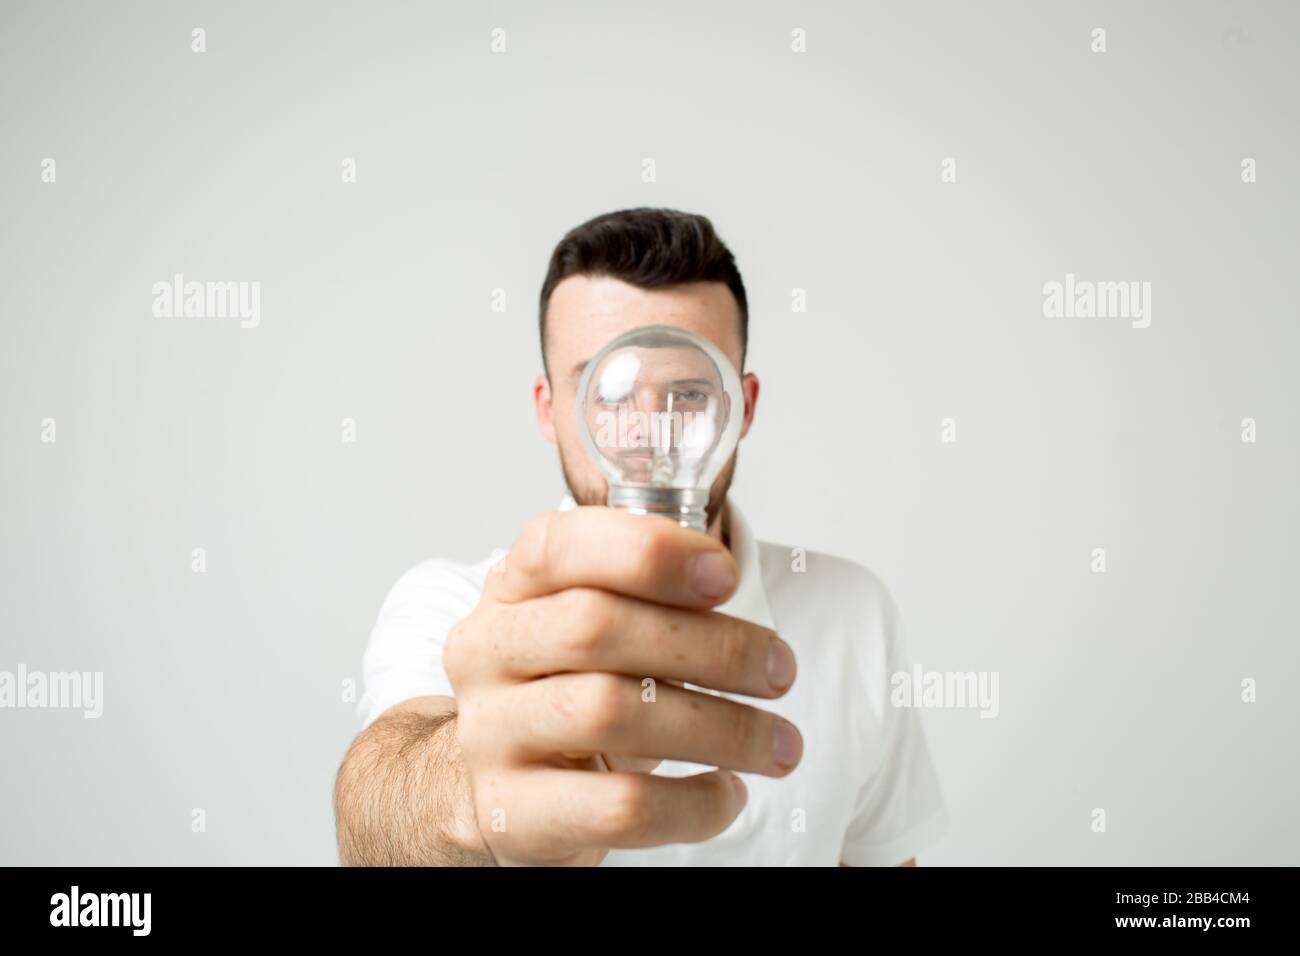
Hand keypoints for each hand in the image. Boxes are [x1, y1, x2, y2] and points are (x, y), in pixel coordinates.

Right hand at [444, 506, 800, 865]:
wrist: (497, 792)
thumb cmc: (566, 695)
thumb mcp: (590, 629)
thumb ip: (644, 595)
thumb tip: (722, 578)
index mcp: (511, 590)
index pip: (558, 546)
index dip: (646, 552)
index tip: (726, 575)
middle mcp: (488, 653)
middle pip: (595, 628)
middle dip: (710, 646)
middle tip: (780, 669)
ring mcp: (490, 735)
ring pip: (609, 715)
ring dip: (719, 728)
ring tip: (777, 742)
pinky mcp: (512, 814)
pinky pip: (617, 808)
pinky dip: (692, 803)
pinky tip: (727, 792)